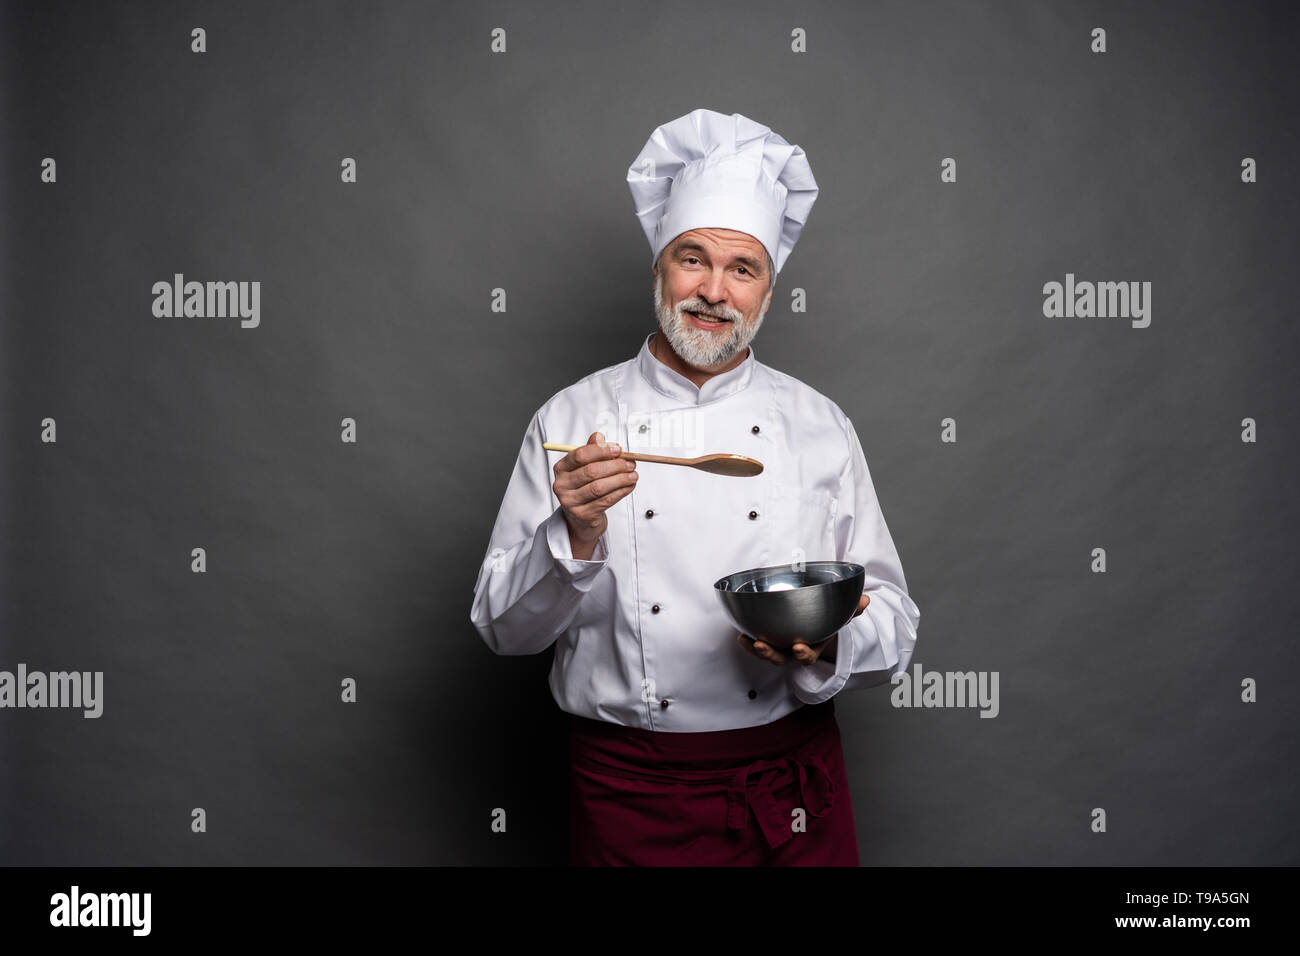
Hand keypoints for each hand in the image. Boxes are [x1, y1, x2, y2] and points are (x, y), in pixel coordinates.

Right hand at [553, 431, 637, 558]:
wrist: (580, 516)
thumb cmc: (584, 485)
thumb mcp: (585, 466)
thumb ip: (592, 450)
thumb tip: (599, 436)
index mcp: (561, 468)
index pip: (580, 455)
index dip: (601, 451)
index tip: (618, 449)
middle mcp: (562, 485)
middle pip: (591, 471)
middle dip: (615, 466)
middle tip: (631, 463)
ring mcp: (570, 502)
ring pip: (599, 487)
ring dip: (621, 479)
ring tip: (634, 475)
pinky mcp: (583, 515)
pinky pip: (606, 501)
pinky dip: (621, 492)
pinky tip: (629, 486)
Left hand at [737, 592, 869, 665]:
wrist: (816, 625)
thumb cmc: (827, 621)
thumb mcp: (840, 615)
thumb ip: (852, 609)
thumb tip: (866, 601)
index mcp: (812, 646)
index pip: (808, 655)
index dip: (803, 654)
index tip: (799, 647)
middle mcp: (794, 650)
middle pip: (782, 658)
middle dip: (771, 654)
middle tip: (763, 645)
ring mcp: (780, 646)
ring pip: (767, 653)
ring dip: (756, 649)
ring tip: (749, 640)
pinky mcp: (768, 640)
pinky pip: (756, 645)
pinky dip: (747, 642)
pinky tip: (741, 635)